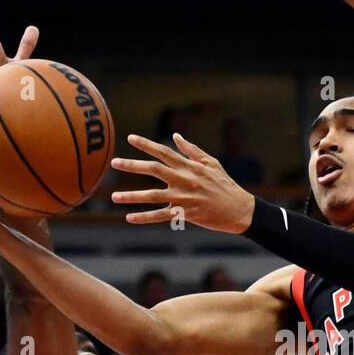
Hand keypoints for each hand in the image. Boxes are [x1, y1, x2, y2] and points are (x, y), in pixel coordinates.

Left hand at [112, 133, 255, 232]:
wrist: (239, 210)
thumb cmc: (226, 185)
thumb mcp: (212, 163)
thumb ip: (191, 150)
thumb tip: (175, 136)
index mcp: (189, 166)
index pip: (163, 152)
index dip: (145, 144)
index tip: (129, 138)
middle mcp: (183, 180)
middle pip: (153, 169)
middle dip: (132, 166)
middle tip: (114, 162)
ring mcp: (183, 198)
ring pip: (152, 196)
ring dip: (131, 196)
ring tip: (114, 196)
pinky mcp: (185, 214)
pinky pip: (161, 216)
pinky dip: (144, 217)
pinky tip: (129, 218)